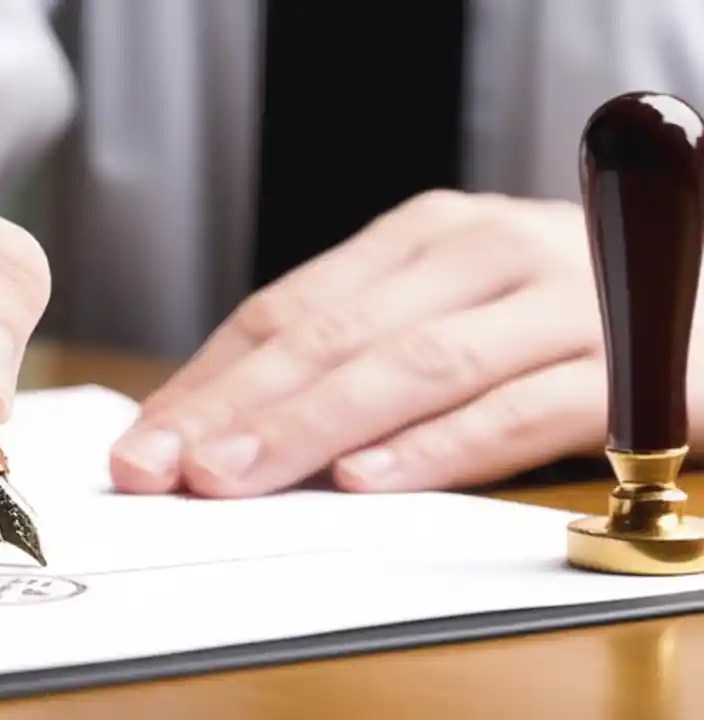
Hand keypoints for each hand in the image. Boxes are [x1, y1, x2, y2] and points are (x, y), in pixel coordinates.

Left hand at [110, 190, 622, 495]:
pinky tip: (366, 480)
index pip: (287, 311)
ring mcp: (555, 302)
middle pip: (332, 336)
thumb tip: (222, 423)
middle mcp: (481, 254)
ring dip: (311, 427)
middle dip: (233, 408)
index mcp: (423, 238)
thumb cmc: (550, 315)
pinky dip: (438, 447)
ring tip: (234, 475)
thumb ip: (351, 353)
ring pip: (412, 367)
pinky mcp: (628, 367)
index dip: (205, 380)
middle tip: (161, 467)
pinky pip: (518, 409)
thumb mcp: (444, 309)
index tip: (141, 445)